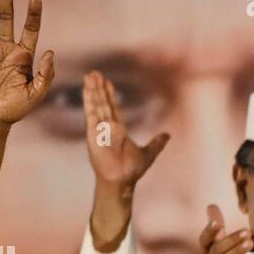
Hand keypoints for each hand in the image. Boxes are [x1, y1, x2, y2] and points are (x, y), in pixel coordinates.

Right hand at [84, 71, 168, 189]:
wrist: (121, 180)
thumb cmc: (131, 170)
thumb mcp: (149, 153)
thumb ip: (157, 143)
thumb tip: (167, 135)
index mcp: (118, 129)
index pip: (113, 107)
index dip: (111, 95)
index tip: (108, 82)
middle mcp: (107, 127)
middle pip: (103, 102)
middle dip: (99, 88)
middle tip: (94, 72)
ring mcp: (99, 129)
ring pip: (96, 105)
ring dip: (92, 90)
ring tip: (89, 75)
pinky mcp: (92, 133)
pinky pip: (90, 114)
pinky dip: (88, 101)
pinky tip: (86, 90)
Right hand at [199, 203, 250, 253]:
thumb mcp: (218, 251)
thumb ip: (217, 230)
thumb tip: (211, 205)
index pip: (203, 241)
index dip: (209, 232)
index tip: (218, 222)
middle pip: (216, 251)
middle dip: (231, 240)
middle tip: (248, 232)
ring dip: (237, 253)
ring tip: (251, 243)